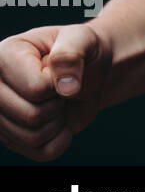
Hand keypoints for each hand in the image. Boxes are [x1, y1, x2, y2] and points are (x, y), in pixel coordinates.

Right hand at [0, 24, 112, 160]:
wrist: (89, 70)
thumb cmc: (82, 50)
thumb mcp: (83, 39)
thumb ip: (71, 54)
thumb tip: (66, 86)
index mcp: (4, 56)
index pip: (36, 89)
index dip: (60, 83)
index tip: (63, 70)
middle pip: (32, 115)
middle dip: (59, 103)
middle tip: (62, 88)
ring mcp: (0, 116)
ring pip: (33, 137)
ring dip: (59, 121)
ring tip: (59, 100)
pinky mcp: (13, 138)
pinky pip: (43, 152)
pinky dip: (61, 138)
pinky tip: (60, 118)